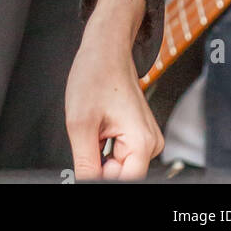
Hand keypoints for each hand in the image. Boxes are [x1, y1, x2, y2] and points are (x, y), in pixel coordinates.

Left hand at [65, 21, 163, 180]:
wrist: (105, 47)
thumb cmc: (96, 73)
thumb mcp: (81, 124)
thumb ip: (85, 164)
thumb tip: (84, 183)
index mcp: (142, 143)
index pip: (123, 182)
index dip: (100, 179)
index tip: (87, 165)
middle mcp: (150, 143)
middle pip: (120, 175)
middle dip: (98, 165)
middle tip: (87, 140)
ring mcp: (145, 138)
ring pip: (117, 165)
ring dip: (99, 154)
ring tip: (92, 126)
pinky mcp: (137, 133)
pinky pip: (118, 153)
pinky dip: (103, 146)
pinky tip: (97, 126)